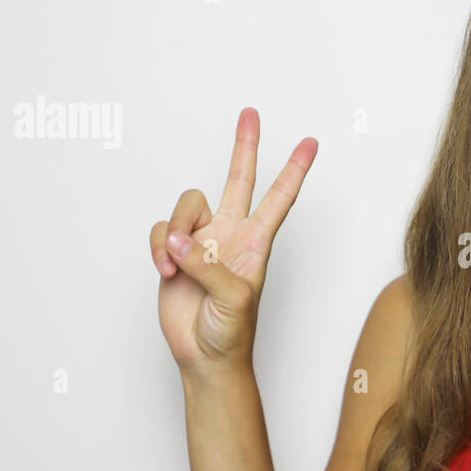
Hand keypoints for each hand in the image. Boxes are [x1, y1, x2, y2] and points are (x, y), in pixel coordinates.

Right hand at [150, 108, 316, 375]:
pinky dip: (160, 249)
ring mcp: (201, 242)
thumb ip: (209, 267)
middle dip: (244, 147)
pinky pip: (161, 232)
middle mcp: (230, 234)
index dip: (295, 171)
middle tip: (251, 114)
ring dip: (176, 232)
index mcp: (257, 242)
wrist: (205, 356)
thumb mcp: (235, 299)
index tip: (310, 143)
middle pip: (238, 179)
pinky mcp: (173, 252)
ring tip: (177, 266)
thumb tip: (180, 243)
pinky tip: (167, 271)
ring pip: (186, 206)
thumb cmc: (232, 332)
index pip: (279, 199)